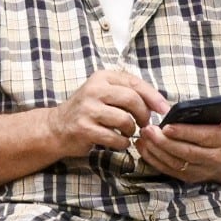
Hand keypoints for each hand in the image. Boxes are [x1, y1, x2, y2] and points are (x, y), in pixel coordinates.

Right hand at [49, 68, 165, 158]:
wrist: (56, 128)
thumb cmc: (88, 111)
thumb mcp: (105, 93)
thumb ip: (128, 93)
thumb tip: (160, 103)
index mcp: (102, 78)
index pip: (134, 83)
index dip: (153, 96)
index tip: (164, 109)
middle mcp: (93, 90)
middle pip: (132, 99)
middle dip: (144, 114)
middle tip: (144, 124)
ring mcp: (87, 110)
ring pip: (125, 120)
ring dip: (131, 130)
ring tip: (127, 132)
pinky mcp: (84, 129)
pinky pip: (115, 138)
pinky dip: (122, 143)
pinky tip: (119, 142)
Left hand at [134, 102, 220, 184]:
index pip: (203, 137)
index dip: (183, 132)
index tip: (166, 126)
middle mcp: (215, 159)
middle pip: (185, 152)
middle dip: (164, 142)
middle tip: (148, 129)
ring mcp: (202, 171)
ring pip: (175, 162)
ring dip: (156, 151)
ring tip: (143, 137)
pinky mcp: (191, 178)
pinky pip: (169, 170)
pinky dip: (154, 160)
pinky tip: (144, 148)